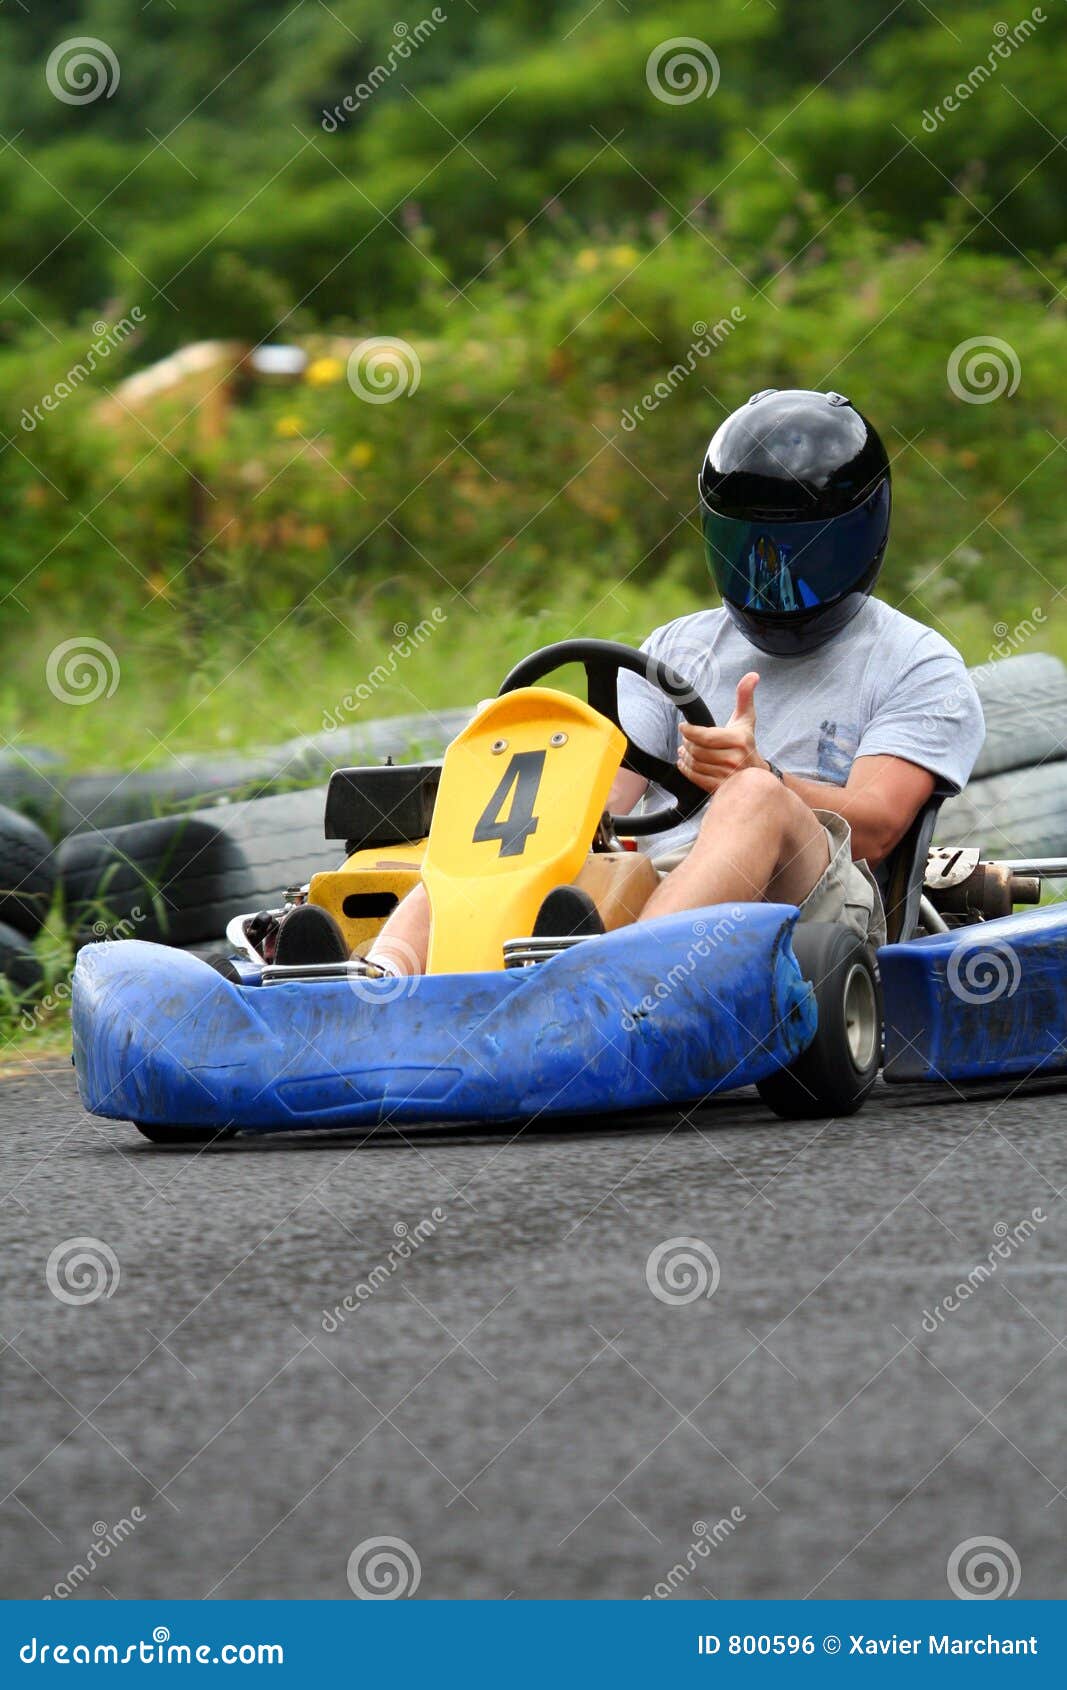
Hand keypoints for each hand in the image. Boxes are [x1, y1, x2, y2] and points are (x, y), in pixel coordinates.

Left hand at [677, 671, 767, 794]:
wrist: (756, 776)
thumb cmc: (747, 744)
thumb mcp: (746, 720)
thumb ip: (745, 696)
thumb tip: (752, 675)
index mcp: (739, 740)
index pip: (705, 736)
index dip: (689, 731)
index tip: (683, 727)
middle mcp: (734, 759)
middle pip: (697, 750)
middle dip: (687, 743)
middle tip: (686, 738)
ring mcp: (727, 776)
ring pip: (695, 763)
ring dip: (685, 756)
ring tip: (684, 750)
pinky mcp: (720, 788)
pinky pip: (695, 778)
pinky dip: (686, 769)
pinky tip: (685, 762)